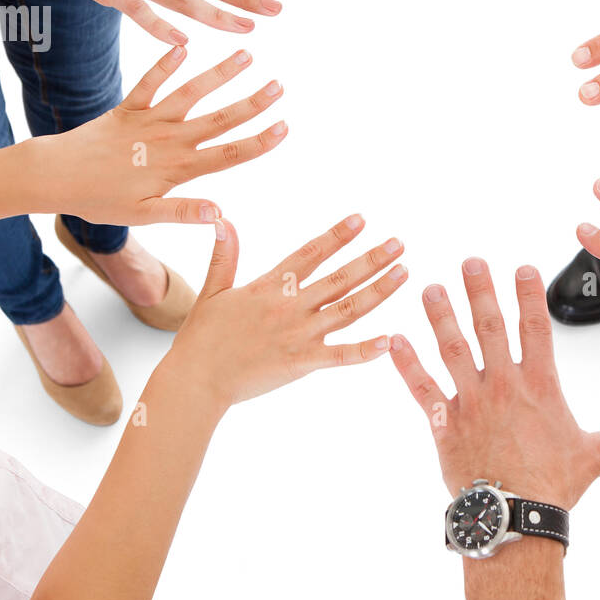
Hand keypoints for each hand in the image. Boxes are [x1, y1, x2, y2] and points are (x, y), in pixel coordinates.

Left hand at [32, 46, 286, 225]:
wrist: (55, 176)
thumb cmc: (100, 200)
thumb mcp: (142, 215)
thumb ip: (183, 212)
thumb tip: (221, 214)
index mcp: (177, 168)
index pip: (228, 154)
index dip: (259, 142)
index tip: (284, 126)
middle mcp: (169, 140)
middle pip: (219, 119)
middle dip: (252, 103)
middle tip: (279, 85)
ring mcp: (149, 120)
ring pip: (192, 93)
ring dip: (220, 74)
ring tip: (245, 54)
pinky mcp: (128, 107)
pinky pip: (150, 82)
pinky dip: (165, 63)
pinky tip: (184, 46)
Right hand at [169, 215, 407, 413]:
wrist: (196, 380)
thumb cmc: (201, 338)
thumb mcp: (212, 290)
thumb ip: (225, 255)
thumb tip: (223, 220)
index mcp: (270, 286)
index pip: (311, 253)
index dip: (337, 236)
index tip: (362, 219)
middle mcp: (290, 306)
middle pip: (340, 278)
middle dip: (372, 259)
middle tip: (400, 243)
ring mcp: (299, 335)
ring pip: (348, 309)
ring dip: (378, 290)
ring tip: (404, 273)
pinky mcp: (302, 363)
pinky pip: (340, 356)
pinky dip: (365, 350)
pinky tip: (390, 340)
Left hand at [390, 259, 599, 507]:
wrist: (514, 517)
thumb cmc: (552, 487)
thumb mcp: (597, 455)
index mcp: (539, 386)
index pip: (536, 327)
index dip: (529, 295)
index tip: (522, 268)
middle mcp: (503, 385)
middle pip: (489, 326)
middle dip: (480, 291)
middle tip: (470, 262)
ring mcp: (471, 402)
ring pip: (451, 348)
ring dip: (440, 316)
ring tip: (431, 288)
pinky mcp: (445, 423)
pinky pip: (422, 388)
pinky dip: (406, 364)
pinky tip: (394, 341)